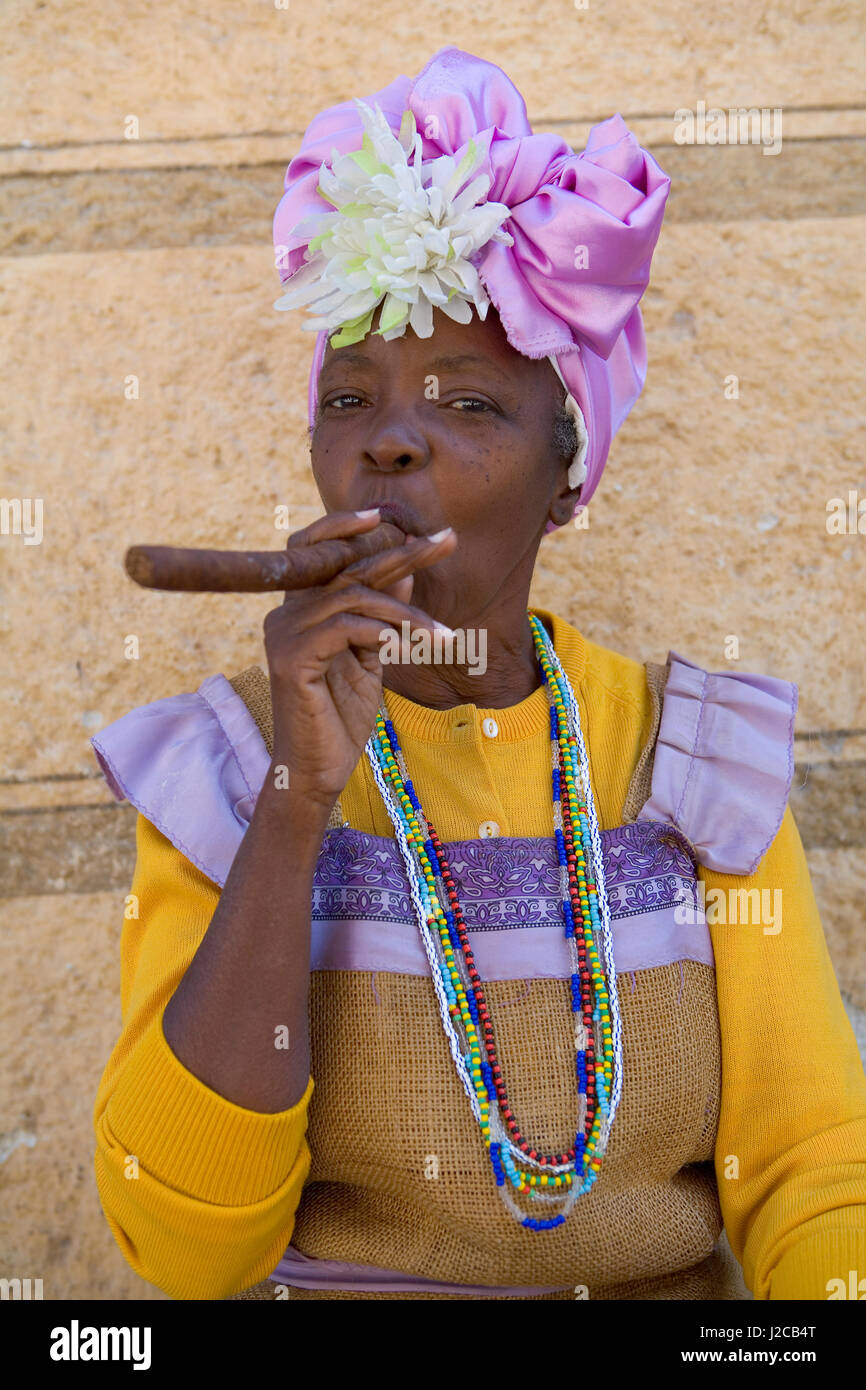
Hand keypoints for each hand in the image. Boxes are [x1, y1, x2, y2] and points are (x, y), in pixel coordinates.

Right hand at [262, 509, 456, 809]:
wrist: (317, 772)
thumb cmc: (341, 718)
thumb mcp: (372, 657)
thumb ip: (382, 615)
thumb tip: (405, 569)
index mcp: (300, 610)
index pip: (319, 550)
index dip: (350, 526)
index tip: (393, 518)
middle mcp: (284, 613)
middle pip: (347, 566)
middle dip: (403, 551)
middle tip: (447, 540)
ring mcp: (283, 633)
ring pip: (355, 596)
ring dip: (408, 614)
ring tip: (443, 638)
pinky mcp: (291, 656)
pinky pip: (347, 626)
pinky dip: (383, 633)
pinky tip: (404, 650)